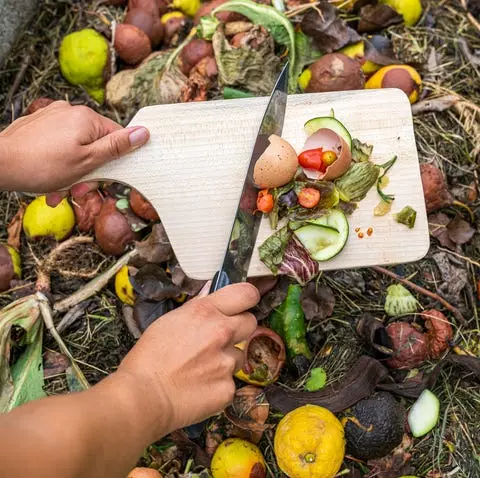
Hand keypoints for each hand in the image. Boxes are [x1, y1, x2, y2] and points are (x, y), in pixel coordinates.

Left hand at [0, 101, 148, 192]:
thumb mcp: (88, 161)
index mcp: (87, 118)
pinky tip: (50, 178)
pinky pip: (60, 145)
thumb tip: (143, 133)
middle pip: (95, 145)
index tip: (102, 178)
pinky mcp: (40, 124)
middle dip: (89, 171)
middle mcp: (71, 111)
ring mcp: (54, 116)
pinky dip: (59, 163)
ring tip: (58, 189)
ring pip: (77, 148)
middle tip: (76, 189)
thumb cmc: (42, 166)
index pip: (117, 137)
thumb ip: (117, 147)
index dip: (114, 162)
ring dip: (72, 172)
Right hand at [117, 283, 259, 438]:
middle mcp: (221, 333)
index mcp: (205, 312)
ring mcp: (227, 362)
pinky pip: (230, 382)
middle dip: (240, 328)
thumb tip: (211, 301)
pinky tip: (199, 387)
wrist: (143, 396)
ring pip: (239, 356)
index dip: (247, 299)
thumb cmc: (148, 358)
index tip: (244, 304)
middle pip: (250, 322)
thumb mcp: (169, 321)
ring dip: (226, 360)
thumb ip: (197, 310)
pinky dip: (218, 384)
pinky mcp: (228, 388)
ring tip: (201, 369)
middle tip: (221, 339)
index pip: (246, 294)